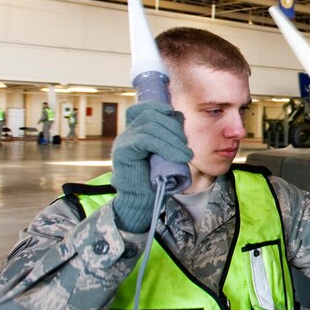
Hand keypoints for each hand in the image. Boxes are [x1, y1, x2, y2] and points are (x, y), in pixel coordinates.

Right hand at [111, 102, 191, 231]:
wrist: (141, 201)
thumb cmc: (156, 179)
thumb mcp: (165, 153)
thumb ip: (168, 135)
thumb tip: (180, 116)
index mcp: (135, 132)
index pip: (144, 108)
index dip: (162, 109)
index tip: (179, 120)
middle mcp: (127, 133)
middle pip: (150, 114)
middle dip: (174, 127)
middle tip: (186, 145)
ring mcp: (123, 141)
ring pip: (151, 126)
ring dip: (174, 139)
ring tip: (186, 154)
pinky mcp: (124, 152)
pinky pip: (146, 139)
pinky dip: (167, 146)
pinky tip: (180, 157)